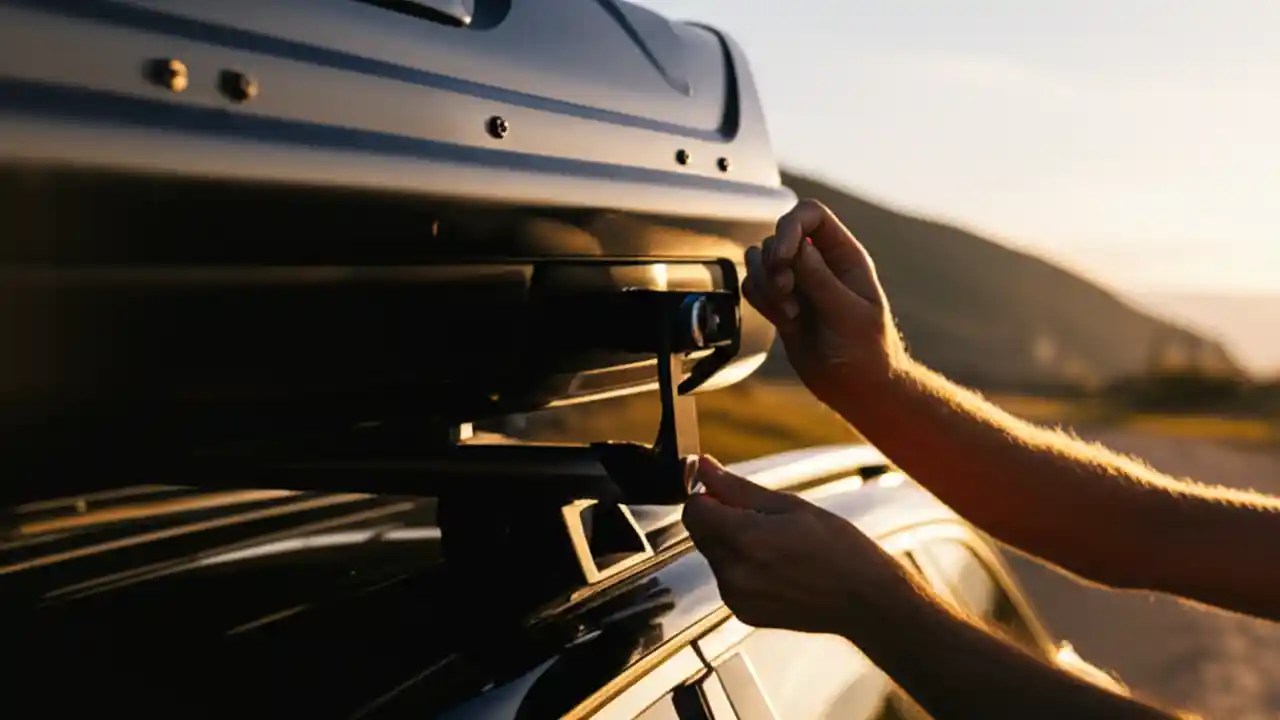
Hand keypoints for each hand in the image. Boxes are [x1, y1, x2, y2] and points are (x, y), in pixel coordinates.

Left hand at [681, 456, 898, 634]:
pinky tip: (776, 568)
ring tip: (777, 546)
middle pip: (699, 532)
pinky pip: (727, 579)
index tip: (729, 494)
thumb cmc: (838, 547)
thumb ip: (737, 487)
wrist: (865, 600)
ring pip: (713, 555)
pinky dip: (742, 568)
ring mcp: (736, 597)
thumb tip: (703, 465)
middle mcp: (734, 572)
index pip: (693, 509)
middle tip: (764, 519)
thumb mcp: (789, 505)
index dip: (708, 496)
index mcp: (745, 538)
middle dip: (720, 519)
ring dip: (731, 544)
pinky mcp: (742, 613)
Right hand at [742, 199, 906, 407]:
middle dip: (774, 262)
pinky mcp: (783, 306)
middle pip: (779, 235)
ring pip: (761, 259)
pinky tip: (783, 320)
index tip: (784, 258)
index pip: (810, 215)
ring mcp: (799, 284)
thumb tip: (795, 248)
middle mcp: (820, 264)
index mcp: (845, 257)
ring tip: (788, 310)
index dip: (790, 227)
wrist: (859, 389)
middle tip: (787, 291)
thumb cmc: (868, 353)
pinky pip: (755, 286)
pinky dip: (759, 298)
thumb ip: (820, 279)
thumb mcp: (848, 314)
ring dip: (764, 281)